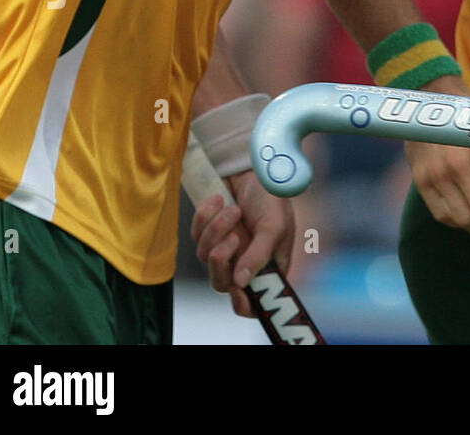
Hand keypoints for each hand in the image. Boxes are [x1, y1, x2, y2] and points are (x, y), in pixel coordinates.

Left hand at [191, 170, 295, 318]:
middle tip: (233, 240)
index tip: (237, 290)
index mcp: (268, 266)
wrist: (250, 166)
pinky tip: (219, 200)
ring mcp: (226, 248)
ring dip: (217, 231)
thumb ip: (259, 256)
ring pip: (206, 257)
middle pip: (222, 283)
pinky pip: (196, 236)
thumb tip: (241, 283)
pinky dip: (206, 217)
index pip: (253, 301)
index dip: (244, 304)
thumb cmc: (270, 196)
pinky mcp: (208, 233)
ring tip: (234, 210)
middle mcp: (245, 261)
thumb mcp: (273, 226)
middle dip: (222, 261)